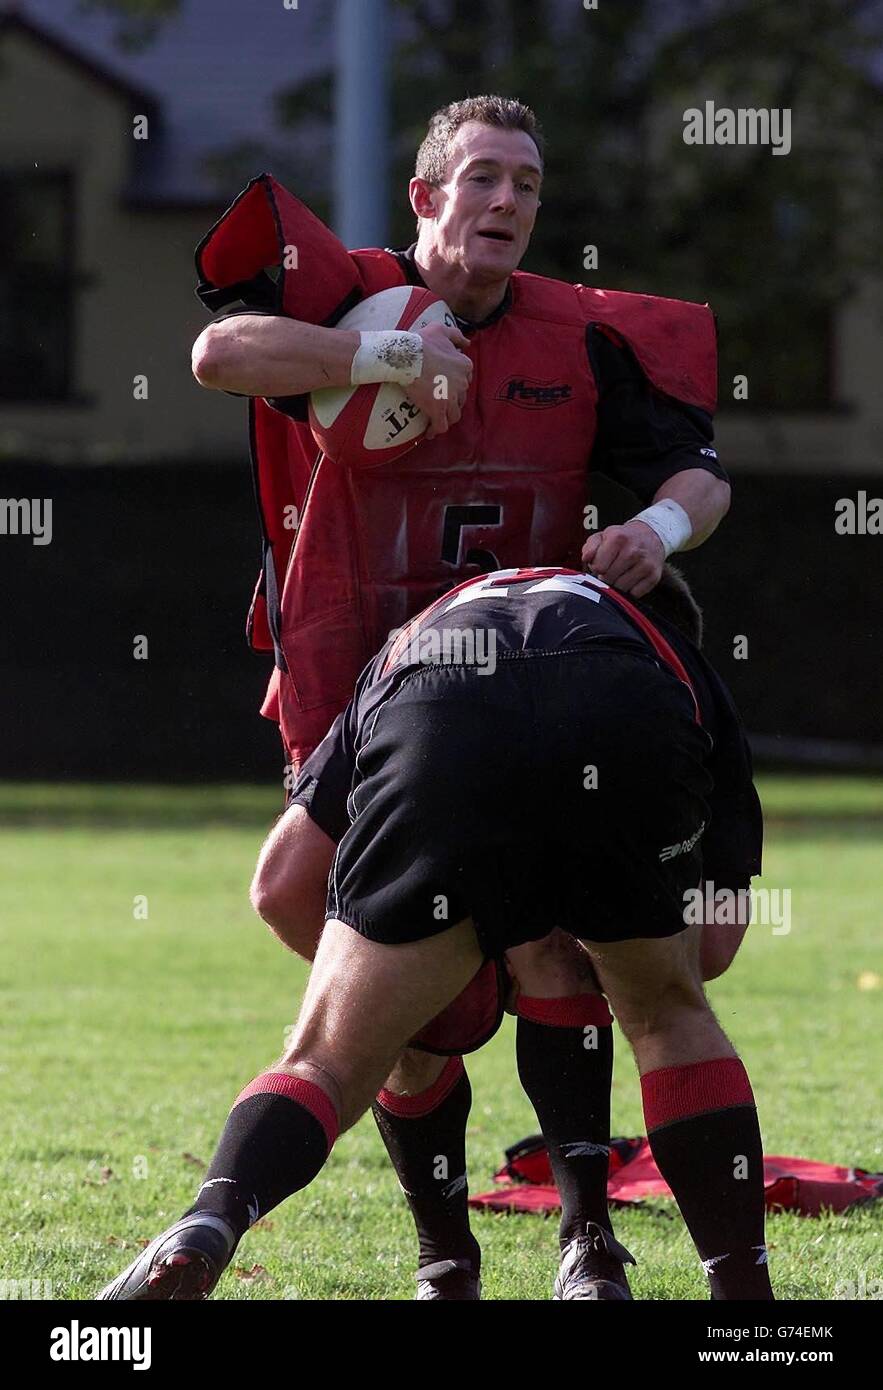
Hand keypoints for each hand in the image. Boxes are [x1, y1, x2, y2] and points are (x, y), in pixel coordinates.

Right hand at [407, 322, 472, 438]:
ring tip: (437, 418)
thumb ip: (456, 335)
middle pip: (461, 398)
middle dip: (452, 402)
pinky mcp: (438, 409)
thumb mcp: (441, 330)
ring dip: (447, 417)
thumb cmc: (422, 342)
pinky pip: (441, 426)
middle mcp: (462, 383)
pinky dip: (435, 430)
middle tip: (440, 403)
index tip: (446, 386)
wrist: (406, 355)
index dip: (456, 385)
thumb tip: (467, 343)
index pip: (466, 380)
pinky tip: (429, 433)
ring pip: (454, 415)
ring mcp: (451, 398)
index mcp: (464, 366)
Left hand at [581, 519, 664, 597]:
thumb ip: (590, 547)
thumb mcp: (603, 536)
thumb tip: (586, 559)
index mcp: (618, 538)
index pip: (598, 567)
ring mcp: (645, 564)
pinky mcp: (654, 576)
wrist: (652, 536)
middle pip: (608, 579)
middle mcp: (633, 551)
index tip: (602, 563)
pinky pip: (634, 594)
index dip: (597, 567)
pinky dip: (630, 589)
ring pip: (621, 588)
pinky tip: (631, 578)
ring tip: (621, 573)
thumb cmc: (623, 539)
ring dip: (617, 584)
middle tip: (611, 569)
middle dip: (606, 577)